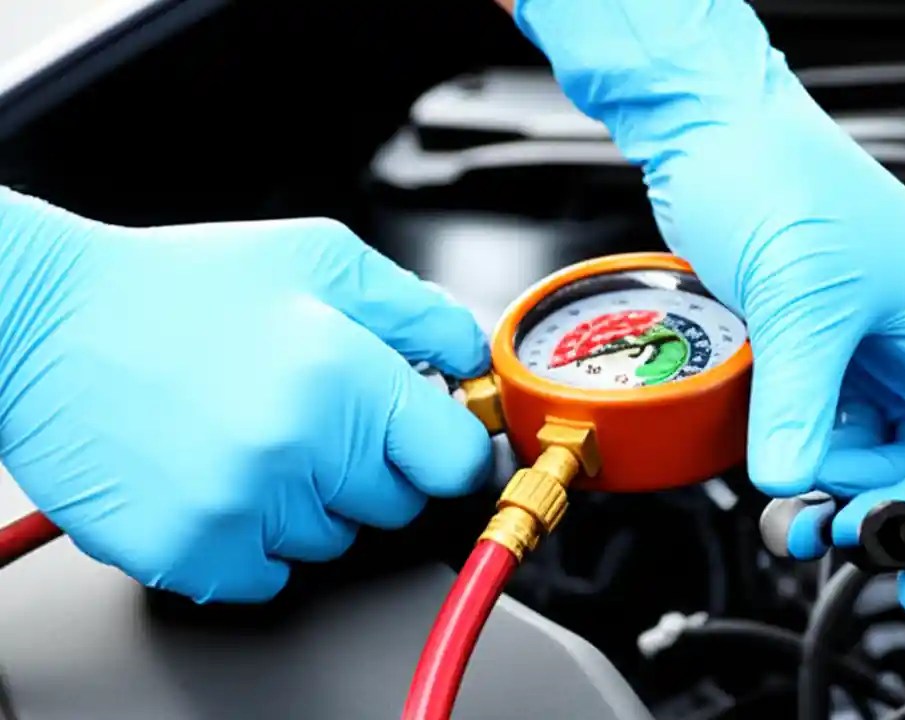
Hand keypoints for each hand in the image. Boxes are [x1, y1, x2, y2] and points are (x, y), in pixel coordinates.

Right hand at [0, 188, 491, 602]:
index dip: (446, 446)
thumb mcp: (316, 259)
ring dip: (309, 501)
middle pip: (396, 504)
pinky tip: (219, 475)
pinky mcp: (191, 555)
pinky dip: (254, 540)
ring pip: (332, 540)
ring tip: (250, 433)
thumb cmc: (175, 288)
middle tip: (314, 413)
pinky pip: (268, 576)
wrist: (42, 325)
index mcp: (343, 376)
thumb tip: (473, 360)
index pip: (454, 461)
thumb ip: (416, 312)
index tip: (429, 438)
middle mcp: (299, 452)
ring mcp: (242, 513)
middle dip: (371, 464)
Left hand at [515, 0, 904, 612]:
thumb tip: (794, 481)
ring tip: (806, 516)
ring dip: (851, 488)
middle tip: (856, 551)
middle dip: (902, 508)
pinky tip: (789, 473)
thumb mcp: (801, 298)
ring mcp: (874, 342)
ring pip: (887, 447)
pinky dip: (816, 457)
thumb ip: (800, 402)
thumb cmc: (777, 175)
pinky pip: (837, 424)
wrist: (710, 134)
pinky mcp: (825, 347)